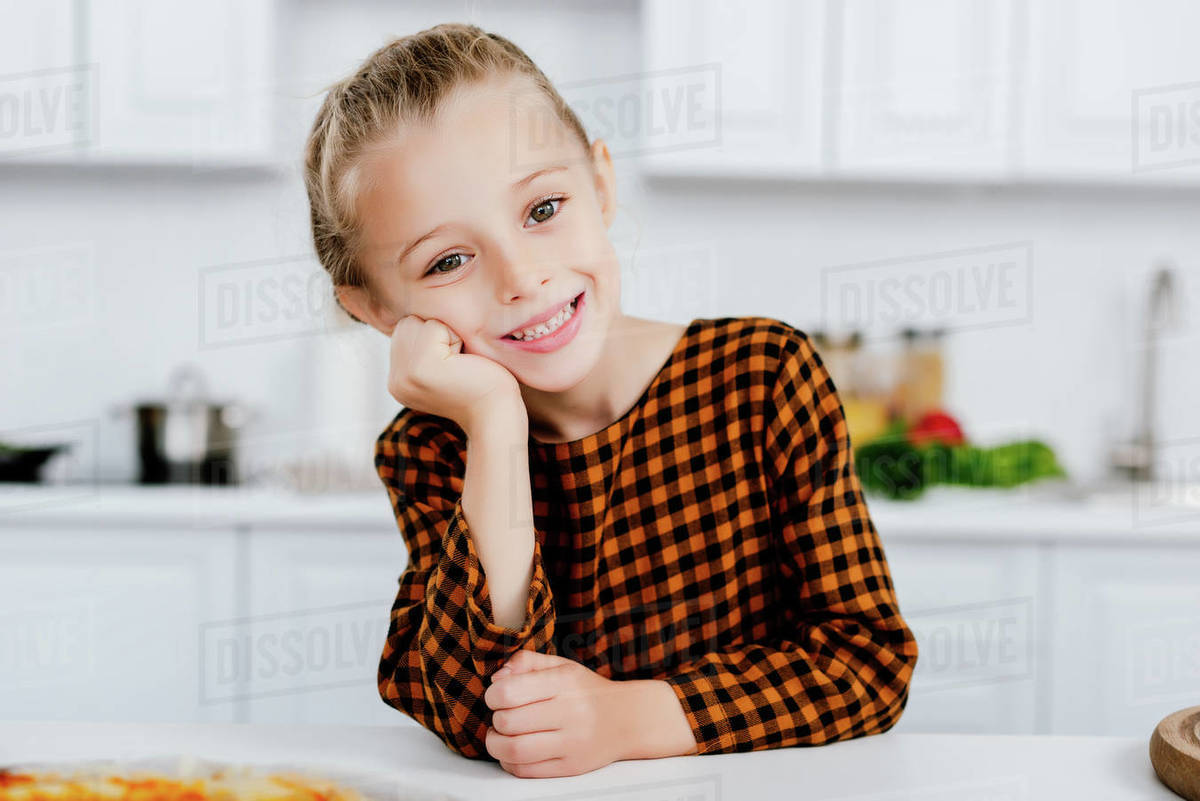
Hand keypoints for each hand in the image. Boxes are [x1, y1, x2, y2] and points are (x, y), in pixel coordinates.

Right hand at [385, 315, 523, 431]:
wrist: (497, 415)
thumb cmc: (482, 386)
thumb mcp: (441, 368)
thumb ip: (420, 349)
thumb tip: (414, 317)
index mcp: (398, 382)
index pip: (404, 332)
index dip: (434, 339)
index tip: (452, 367)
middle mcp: (395, 381)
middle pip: (408, 323)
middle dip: (438, 334)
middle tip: (458, 364)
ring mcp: (405, 375)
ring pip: (420, 322)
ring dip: (447, 335)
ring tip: (459, 363)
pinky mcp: (421, 367)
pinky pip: (434, 326)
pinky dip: (455, 338)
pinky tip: (463, 363)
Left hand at [483, 650, 634, 777]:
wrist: (628, 719)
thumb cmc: (587, 691)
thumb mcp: (561, 665)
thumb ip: (526, 662)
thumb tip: (497, 678)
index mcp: (564, 681)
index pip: (509, 692)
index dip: (492, 695)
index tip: (497, 696)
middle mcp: (570, 712)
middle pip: (507, 722)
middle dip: (495, 719)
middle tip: (500, 716)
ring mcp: (572, 743)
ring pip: (513, 751)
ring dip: (496, 744)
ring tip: (500, 735)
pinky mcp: (570, 767)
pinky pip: (525, 771)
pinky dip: (509, 762)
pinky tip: (514, 751)